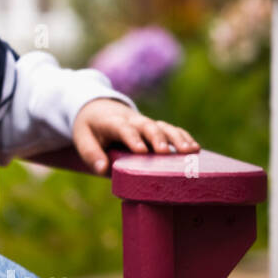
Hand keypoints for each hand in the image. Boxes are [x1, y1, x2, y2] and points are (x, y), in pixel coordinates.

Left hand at [71, 98, 198, 174]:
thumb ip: (91, 154)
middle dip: (157, 138)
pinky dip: (183, 136)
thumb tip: (102, 169)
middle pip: (147, 126)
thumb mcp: (83, 138)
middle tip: (165, 152)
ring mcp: (146, 123)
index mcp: (112, 122)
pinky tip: (195, 149)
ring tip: (190, 151)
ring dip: (177, 138)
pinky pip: (171, 129)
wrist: (98, 108)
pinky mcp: (155, 127)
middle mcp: (132, 120)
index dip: (132, 138)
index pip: (122, 128)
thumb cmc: (90, 129)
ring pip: (163, 126)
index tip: (141, 151)